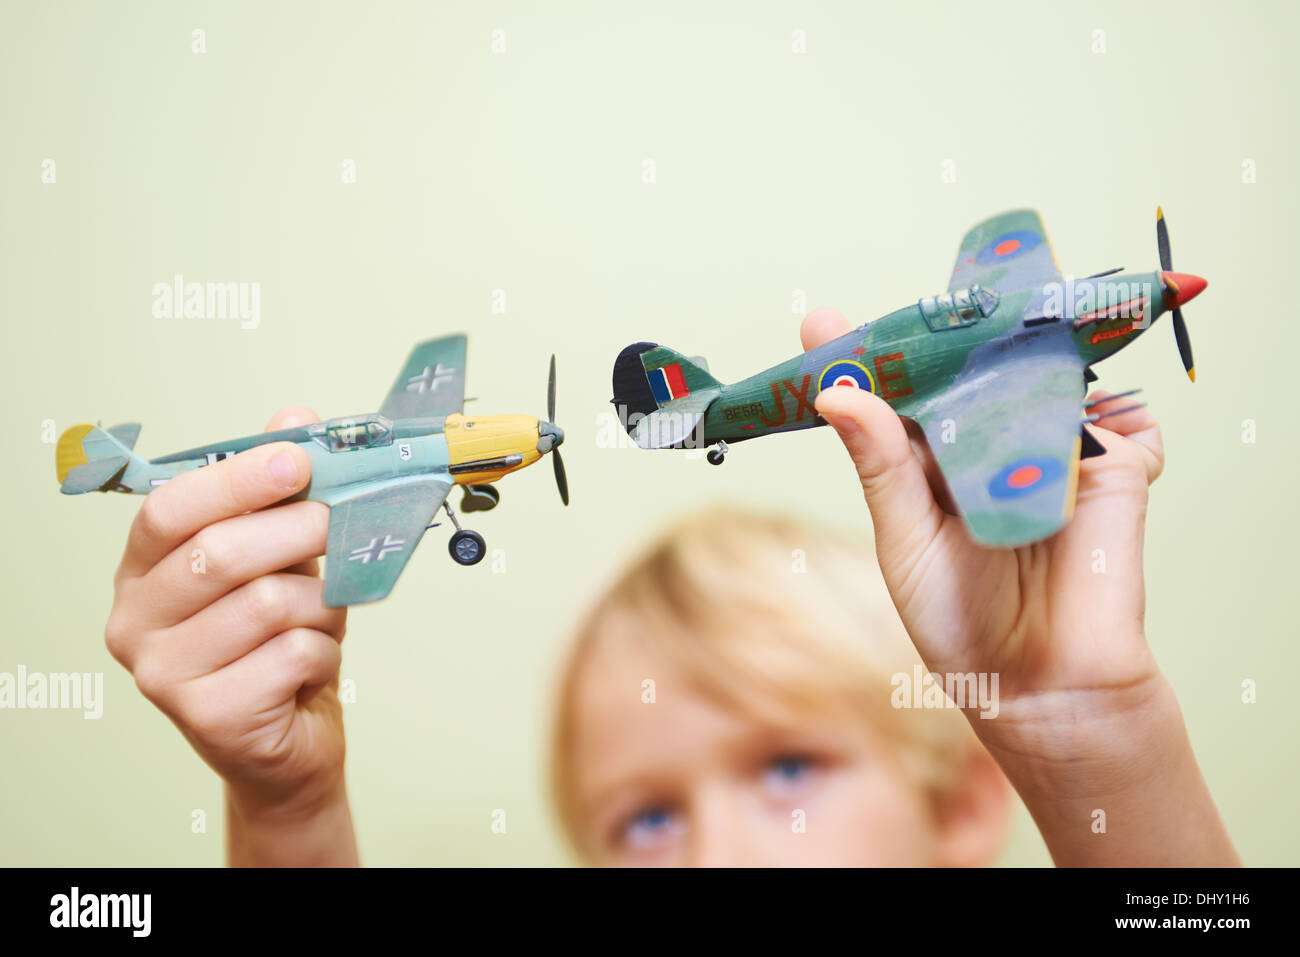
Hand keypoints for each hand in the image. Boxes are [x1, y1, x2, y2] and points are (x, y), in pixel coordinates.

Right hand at [105, 407, 356, 863]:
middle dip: (299, 529)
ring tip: (323, 616)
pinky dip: (325, 651)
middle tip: (344, 520)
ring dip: (321, 603)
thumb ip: (280, 495)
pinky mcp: (208, 717)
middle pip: (220, 553)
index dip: (236, 480)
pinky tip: (313, 665)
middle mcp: (134, 624)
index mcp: (141, 574)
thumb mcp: (282, 560)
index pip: (169, 510)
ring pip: (268, 603)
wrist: (287, 745)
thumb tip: (294, 415)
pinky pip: (293, 653)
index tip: (297, 460)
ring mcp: (162, 676)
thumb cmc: (279, 644)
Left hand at [802, 308, 1162, 712]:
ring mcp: (1052, 449)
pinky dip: (1108, 409)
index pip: (895, 393)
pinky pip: (1120, 418)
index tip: (822, 320)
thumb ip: (882, 466)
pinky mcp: (1115, 467)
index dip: (865, 354)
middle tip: (921, 308)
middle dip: (946, 332)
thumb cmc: (962, 623)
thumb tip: (837, 394)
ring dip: (1026, 350)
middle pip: (968, 369)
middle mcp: (987, 445)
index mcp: (926, 461)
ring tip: (1000, 333)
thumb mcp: (906, 542)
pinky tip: (1083, 413)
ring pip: (1043, 376)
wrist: (1044, 688)